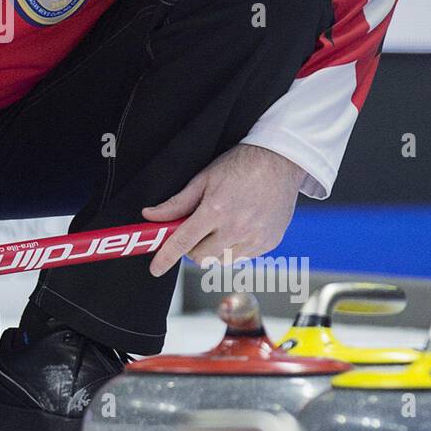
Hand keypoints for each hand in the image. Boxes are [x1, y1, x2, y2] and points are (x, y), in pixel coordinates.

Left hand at [141, 144, 304, 276]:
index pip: (183, 242)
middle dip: (191, 248)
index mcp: (216, 210)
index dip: (166, 257)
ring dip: (213, 250)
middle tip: (195, 231)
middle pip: (200, 257)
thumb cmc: (240, 165)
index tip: (156, 268)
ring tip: (220, 226)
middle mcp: (237, 228)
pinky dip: (234, 248)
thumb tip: (150, 215)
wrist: (280, 161)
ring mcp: (255, 238)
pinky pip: (242, 257)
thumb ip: (176, 203)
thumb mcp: (204, 179)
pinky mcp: (269, 243)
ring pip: (221, 261)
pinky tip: (239, 227)